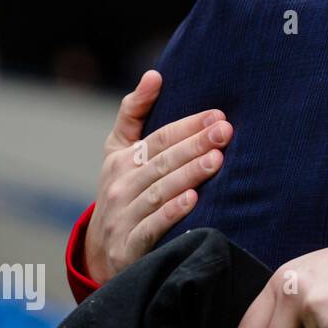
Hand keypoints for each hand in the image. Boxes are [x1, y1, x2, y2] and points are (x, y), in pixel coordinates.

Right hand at [84, 69, 233, 283]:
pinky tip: (193, 200)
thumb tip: (155, 74)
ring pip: (159, 192)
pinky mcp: (129, 246)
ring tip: (216, 160)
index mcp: (122, 160)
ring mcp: (124, 216)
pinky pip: (151, 227)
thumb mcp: (119, 150)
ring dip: (188, 175)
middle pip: (162, 162)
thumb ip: (134, 112)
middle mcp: (121, 186)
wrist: (102, 253)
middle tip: (226, 132)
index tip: (218, 116)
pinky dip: (171, 213)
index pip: (158, 139)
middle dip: (194, 145)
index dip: (187, 127)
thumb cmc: (123, 189)